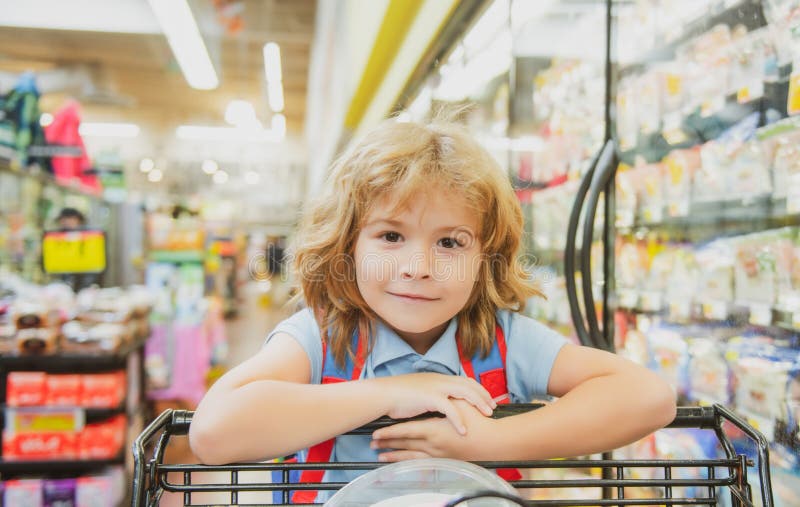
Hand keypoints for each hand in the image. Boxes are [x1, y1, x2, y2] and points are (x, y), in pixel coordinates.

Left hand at [371, 400, 493, 461]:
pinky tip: (400, 464)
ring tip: (379, 456)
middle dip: (387, 444)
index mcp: (435, 430)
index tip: (376, 434)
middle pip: (405, 445)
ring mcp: (438, 454)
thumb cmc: (479, 423)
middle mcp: (434, 445)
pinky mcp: (444, 460)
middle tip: (372, 444)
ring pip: (411, 456)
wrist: (494, 443)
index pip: (407, 431)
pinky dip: (409, 462)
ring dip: (394, 456)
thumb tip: (433, 396)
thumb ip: (445, 402)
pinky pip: (422, 463)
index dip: (391, 433)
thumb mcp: (461, 406)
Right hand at [374, 373, 495, 434]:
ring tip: (487, 415)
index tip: (487, 397)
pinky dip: (458, 420)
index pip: (464, 380)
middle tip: (494, 407)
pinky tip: (464, 430)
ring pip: (464, 393)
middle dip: (483, 395)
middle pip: (469, 385)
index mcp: (438, 378)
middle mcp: (440, 380)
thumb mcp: (420, 391)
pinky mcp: (430, 398)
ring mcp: (436, 387)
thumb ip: (433, 394)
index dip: (477, 388)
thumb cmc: (399, 395)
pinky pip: (449, 409)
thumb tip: (441, 402)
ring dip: (477, 404)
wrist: (383, 394)